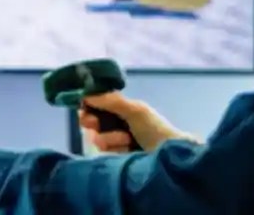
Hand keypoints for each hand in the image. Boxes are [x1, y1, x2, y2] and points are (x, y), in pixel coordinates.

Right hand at [79, 91, 199, 152]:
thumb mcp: (135, 110)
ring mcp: (113, 142)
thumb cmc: (155, 128)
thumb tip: (86, 93)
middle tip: (98, 124)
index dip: (86, 106)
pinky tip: (127, 150)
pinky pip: (103, 153)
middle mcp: (113, 124)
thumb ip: (111, 100)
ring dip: (111, 138)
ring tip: (128, 140)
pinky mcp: (114, 159)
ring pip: (95, 138)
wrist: (168, 156)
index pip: (93, 104)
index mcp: (119, 108)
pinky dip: (115, 150)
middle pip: (89, 122)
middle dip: (94, 123)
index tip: (85, 108)